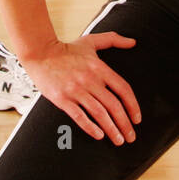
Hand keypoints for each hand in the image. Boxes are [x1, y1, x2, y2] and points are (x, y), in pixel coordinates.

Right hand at [23, 33, 139, 143]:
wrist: (41, 53)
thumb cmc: (67, 49)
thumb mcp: (92, 41)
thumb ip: (114, 39)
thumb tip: (133, 42)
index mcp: (100, 68)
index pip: (123, 89)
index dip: (133, 105)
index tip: (137, 118)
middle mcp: (90, 80)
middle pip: (113, 105)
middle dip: (124, 124)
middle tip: (130, 136)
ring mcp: (76, 90)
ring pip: (99, 113)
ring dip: (111, 129)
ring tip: (118, 140)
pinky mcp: (62, 99)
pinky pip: (79, 116)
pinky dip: (90, 127)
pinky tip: (99, 135)